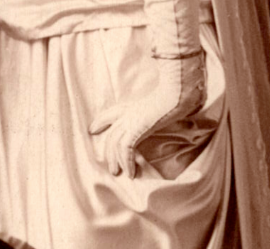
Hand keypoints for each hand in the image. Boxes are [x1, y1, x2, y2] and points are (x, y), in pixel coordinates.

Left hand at [88, 52, 205, 177]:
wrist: (176, 94)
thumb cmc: (173, 97)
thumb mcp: (159, 105)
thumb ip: (154, 112)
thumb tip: (161, 119)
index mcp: (131, 106)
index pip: (110, 114)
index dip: (100, 121)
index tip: (93, 129)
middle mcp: (127, 112)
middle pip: (111, 133)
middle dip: (109, 151)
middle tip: (111, 167)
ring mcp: (130, 120)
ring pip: (115, 143)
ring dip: (116, 161)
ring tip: (118, 173)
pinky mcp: (136, 128)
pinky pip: (125, 149)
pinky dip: (127, 162)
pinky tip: (131, 174)